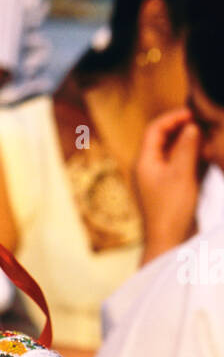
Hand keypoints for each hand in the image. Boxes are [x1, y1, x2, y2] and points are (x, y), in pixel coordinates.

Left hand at [134, 107, 201, 263]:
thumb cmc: (172, 210)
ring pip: (177, 153)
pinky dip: (196, 160)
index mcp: (145, 162)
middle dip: (185, 129)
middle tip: (206, 124)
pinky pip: (184, 167)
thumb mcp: (182, 174)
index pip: (154, 129)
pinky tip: (210, 157)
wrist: (170, 243)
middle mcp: (150, 169)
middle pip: (166, 139)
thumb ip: (187, 147)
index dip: (173, 117)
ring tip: (211, 138)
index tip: (193, 113)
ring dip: (193, 144)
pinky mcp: (173, 190)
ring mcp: (162, 180)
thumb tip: (191, 126)